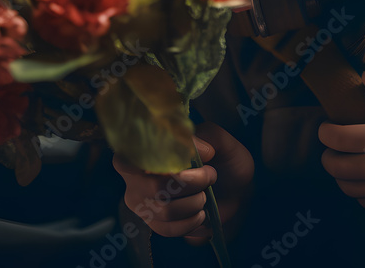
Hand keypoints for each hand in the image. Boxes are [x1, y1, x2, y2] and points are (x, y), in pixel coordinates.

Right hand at [113, 122, 254, 242]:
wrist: (234, 188)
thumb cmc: (221, 158)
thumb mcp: (220, 140)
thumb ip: (210, 136)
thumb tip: (203, 152)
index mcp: (146, 147)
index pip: (130, 155)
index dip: (159, 158)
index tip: (192, 158)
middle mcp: (136, 175)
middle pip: (156, 186)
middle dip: (191, 183)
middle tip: (210, 176)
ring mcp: (142, 200)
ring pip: (165, 210)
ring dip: (194, 203)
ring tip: (204, 196)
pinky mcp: (153, 222)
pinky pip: (168, 229)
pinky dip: (190, 222)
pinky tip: (200, 214)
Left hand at [318, 71, 364, 217]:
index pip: (334, 138)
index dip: (325, 131)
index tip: (328, 127)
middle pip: (332, 164)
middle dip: (329, 153)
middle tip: (338, 146)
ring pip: (344, 184)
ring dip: (342, 172)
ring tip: (352, 161)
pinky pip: (361, 200)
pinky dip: (359, 189)